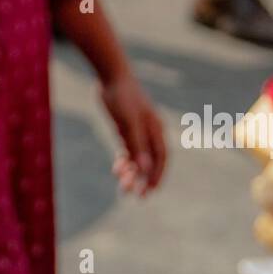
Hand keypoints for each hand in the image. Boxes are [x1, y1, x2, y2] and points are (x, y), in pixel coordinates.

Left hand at [100, 72, 166, 196]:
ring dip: (132, 172)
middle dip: (144, 179)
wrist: (111, 77)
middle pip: (149, 161)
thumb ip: (136, 145)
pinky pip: (128, 150)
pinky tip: (117, 169)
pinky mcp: (126, 129)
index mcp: (156, 130)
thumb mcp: (128, 122)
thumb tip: (145, 169)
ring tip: (123, 186)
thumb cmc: (122, 97)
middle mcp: (149, 132)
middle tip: (136, 196)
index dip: (157, 175)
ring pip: (137, 157)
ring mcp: (138, 131)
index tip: (150, 191)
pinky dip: (124, 161)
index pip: (161, 158)